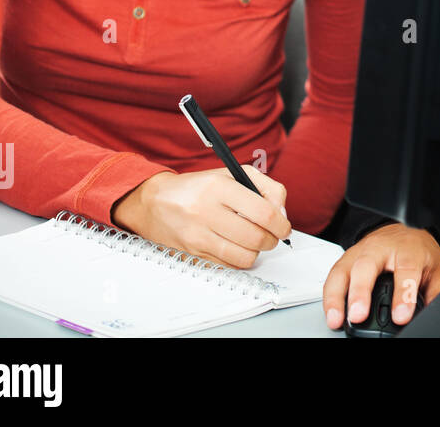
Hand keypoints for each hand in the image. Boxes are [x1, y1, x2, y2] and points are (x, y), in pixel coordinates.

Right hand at [110, 166, 291, 268]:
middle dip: (272, 240)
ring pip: (244, 256)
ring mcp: (198, 235)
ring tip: (255, 241)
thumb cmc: (200, 188)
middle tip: (272, 235)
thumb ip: (266, 188)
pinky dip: (240, 259)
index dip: (281, 224)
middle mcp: (206, 211)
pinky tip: (237, 246)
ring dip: (258, 252)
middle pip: (256, 238)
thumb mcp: (234, 174)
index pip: (263, 213)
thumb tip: (282, 214)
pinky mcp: (193, 252)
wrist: (154, 202)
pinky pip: (229, 265)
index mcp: (219, 187)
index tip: (284, 226)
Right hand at [322, 223, 439, 329]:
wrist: (403, 231)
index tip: (401, 316)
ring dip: (338, 296)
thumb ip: (437, 294)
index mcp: (409, 250)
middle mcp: (381, 249)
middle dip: (361, 292)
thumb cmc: (417, 251)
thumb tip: (438, 314)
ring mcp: (360, 252)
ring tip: (337, 319)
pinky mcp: (346, 260)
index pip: (406, 271)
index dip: (403, 295)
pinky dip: (329, 296)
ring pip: (345, 270)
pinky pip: (333, 276)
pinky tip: (331, 314)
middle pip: (368, 266)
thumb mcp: (435, 269)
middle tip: (359, 316)